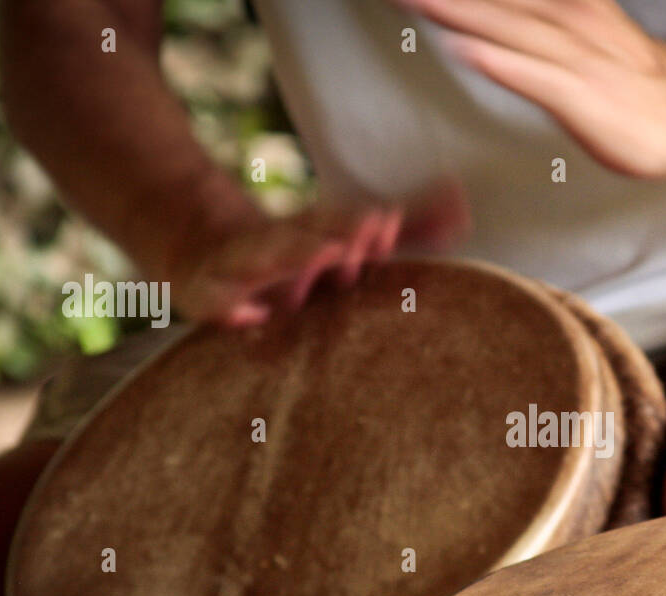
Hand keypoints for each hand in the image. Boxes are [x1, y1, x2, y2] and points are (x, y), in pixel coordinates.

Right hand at [164, 178, 470, 325]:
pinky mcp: (210, 296)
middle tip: (367, 235)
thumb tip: (464, 206)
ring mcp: (241, 267)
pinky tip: (250, 319)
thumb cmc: (297, 254)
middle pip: (305, 236)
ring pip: (262, 260)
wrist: (201, 245)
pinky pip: (216, 303)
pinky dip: (230, 310)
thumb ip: (410, 225)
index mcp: (313, 231)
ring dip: (292, 258)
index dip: (361, 225)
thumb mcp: (350, 235)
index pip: (338, 224)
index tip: (389, 224)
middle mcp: (278, 243)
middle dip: (336, 234)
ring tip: (325, 257)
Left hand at [395, 0, 665, 177]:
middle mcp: (564, 18)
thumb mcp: (584, 25)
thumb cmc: (634, 79)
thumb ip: (538, 17)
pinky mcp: (579, 96)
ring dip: (454, 9)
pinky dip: (497, 61)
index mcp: (563, 1)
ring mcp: (571, 57)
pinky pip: (532, 75)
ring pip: (502, 24)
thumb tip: (490, 22)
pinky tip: (464, 50)